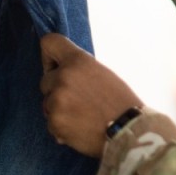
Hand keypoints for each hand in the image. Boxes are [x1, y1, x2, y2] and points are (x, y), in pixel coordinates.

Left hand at [39, 33, 143, 157]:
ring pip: (47, 103)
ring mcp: (57, 100)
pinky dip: (61, 128)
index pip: (49, 42)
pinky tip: (80, 129)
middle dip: (57, 90)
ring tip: (82, 118)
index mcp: (78, 61)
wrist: (130, 132)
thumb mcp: (103, 74)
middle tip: (78, 101)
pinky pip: (50, 123)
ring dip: (59, 110)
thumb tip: (61, 72)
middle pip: (45, 80)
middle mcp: (64, 77)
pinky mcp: (54, 122)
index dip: (49, 56)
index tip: (56, 67)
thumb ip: (81, 70)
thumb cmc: (122, 103)